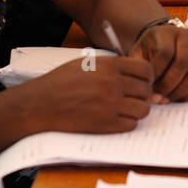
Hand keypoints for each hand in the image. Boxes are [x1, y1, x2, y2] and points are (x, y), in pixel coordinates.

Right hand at [26, 54, 153, 132]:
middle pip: (146, 90)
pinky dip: (127, 123)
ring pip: (143, 109)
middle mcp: (113, 84)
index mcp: (110, 66)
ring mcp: (111, 104)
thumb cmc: (61, 82)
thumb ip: (112, 66)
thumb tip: (133, 72)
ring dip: (137, 110)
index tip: (142, 82)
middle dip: (142, 95)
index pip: (146, 70)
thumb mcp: (87, 63)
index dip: (147, 77)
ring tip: (125, 109)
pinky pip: (131, 125)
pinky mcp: (106, 124)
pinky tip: (116, 119)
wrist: (41, 104)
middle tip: (133, 98)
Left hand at [133, 20, 187, 102]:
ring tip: (165, 100)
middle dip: (168, 85)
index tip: (146, 85)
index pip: (165, 52)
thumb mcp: (138, 52)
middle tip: (156, 98)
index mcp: (168, 33)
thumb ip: (138, 66)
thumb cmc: (149, 49)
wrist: (163, 41)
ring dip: (180, 91)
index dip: (156, 72)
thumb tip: (142, 86)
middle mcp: (187, 38)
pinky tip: (175, 98)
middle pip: (183, 62)